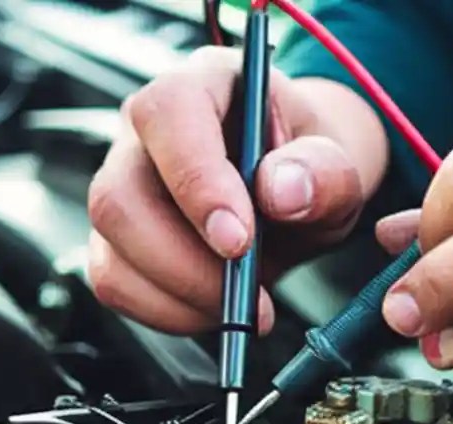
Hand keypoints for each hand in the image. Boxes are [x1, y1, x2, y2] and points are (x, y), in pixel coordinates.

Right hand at [86, 47, 388, 334]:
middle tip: (246, 294)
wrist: (298, 192)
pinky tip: (211, 309)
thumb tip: (281, 191)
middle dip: (183, 262)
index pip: (168, 116)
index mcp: (200, 84)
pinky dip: (164, 311)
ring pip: (111, 245)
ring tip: (241, 307)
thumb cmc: (309, 164)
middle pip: (121, 195)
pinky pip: (114, 281)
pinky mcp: (114, 237)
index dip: (196, 181)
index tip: (238, 241)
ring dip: (177, 294)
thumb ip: (324, 170)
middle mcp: (144, 132)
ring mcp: (120, 183)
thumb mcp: (341, 161)